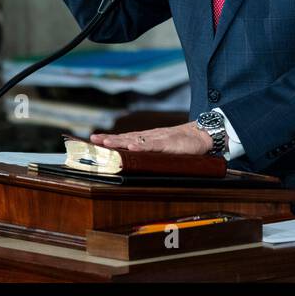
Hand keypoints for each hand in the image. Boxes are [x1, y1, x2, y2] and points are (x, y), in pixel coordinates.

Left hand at [90, 122, 214, 155]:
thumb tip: (135, 160)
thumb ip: (150, 153)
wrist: (201, 135)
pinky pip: (153, 145)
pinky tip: (132, 146)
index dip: (110, 139)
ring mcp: (159, 139)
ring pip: (136, 140)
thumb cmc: (182, 144)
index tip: (94, 140)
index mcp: (147, 139)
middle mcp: (150, 137)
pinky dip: (142, 145)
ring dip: (120, 141)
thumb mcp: (163, 149)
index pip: (125, 138)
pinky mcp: (169, 143)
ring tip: (106, 143)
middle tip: (93, 140)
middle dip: (109, 140)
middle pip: (126, 137)